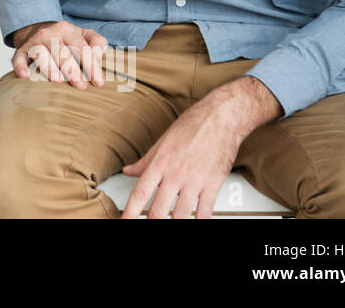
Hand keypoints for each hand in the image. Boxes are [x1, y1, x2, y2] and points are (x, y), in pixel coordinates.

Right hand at [12, 20, 107, 88]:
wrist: (35, 28)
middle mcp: (49, 34)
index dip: (91, 65)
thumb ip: (96, 42)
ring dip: (49, 68)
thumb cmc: (64, 38)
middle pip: (61, 52)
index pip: (81, 48)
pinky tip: (25, 76)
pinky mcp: (21, 51)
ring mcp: (34, 42)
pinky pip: (18, 58)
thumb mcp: (82, 35)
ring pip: (40, 54)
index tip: (99, 82)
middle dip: (72, 70)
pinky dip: (20, 66)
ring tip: (58, 81)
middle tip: (81, 86)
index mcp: (67, 30)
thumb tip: (99, 53)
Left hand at [120, 94, 244, 218]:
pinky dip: (199, 221)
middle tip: (146, 227)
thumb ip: (145, 161)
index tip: (124, 222)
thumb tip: (128, 170)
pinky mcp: (213, 184)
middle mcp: (175, 174)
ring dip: (175, 224)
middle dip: (151, 223)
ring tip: (170, 226)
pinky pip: (204, 211)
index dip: (130, 212)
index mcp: (159, 163)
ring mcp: (194, 181)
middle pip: (158, 209)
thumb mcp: (162, 142)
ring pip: (180, 214)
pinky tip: (195, 223)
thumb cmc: (192, 126)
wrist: (220, 118)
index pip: (139, 193)